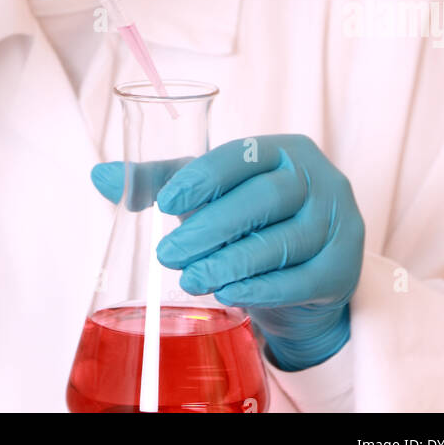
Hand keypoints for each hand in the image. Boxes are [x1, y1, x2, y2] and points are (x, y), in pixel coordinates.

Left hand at [91, 134, 364, 370]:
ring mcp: (338, 223)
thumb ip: (161, 180)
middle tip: (168, 252)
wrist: (304, 271)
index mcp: (284, 150)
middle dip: (211, 227)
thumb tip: (100, 175)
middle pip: (264, 199)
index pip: (243, 155)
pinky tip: (229, 294)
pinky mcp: (343, 269)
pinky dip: (261, 288)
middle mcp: (319, 180)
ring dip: (231, 262)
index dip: (204, 177)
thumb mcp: (210, 192)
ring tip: (191, 279)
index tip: (166, 202)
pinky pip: (301, 280)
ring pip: (283, 242)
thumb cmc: (251, 218)